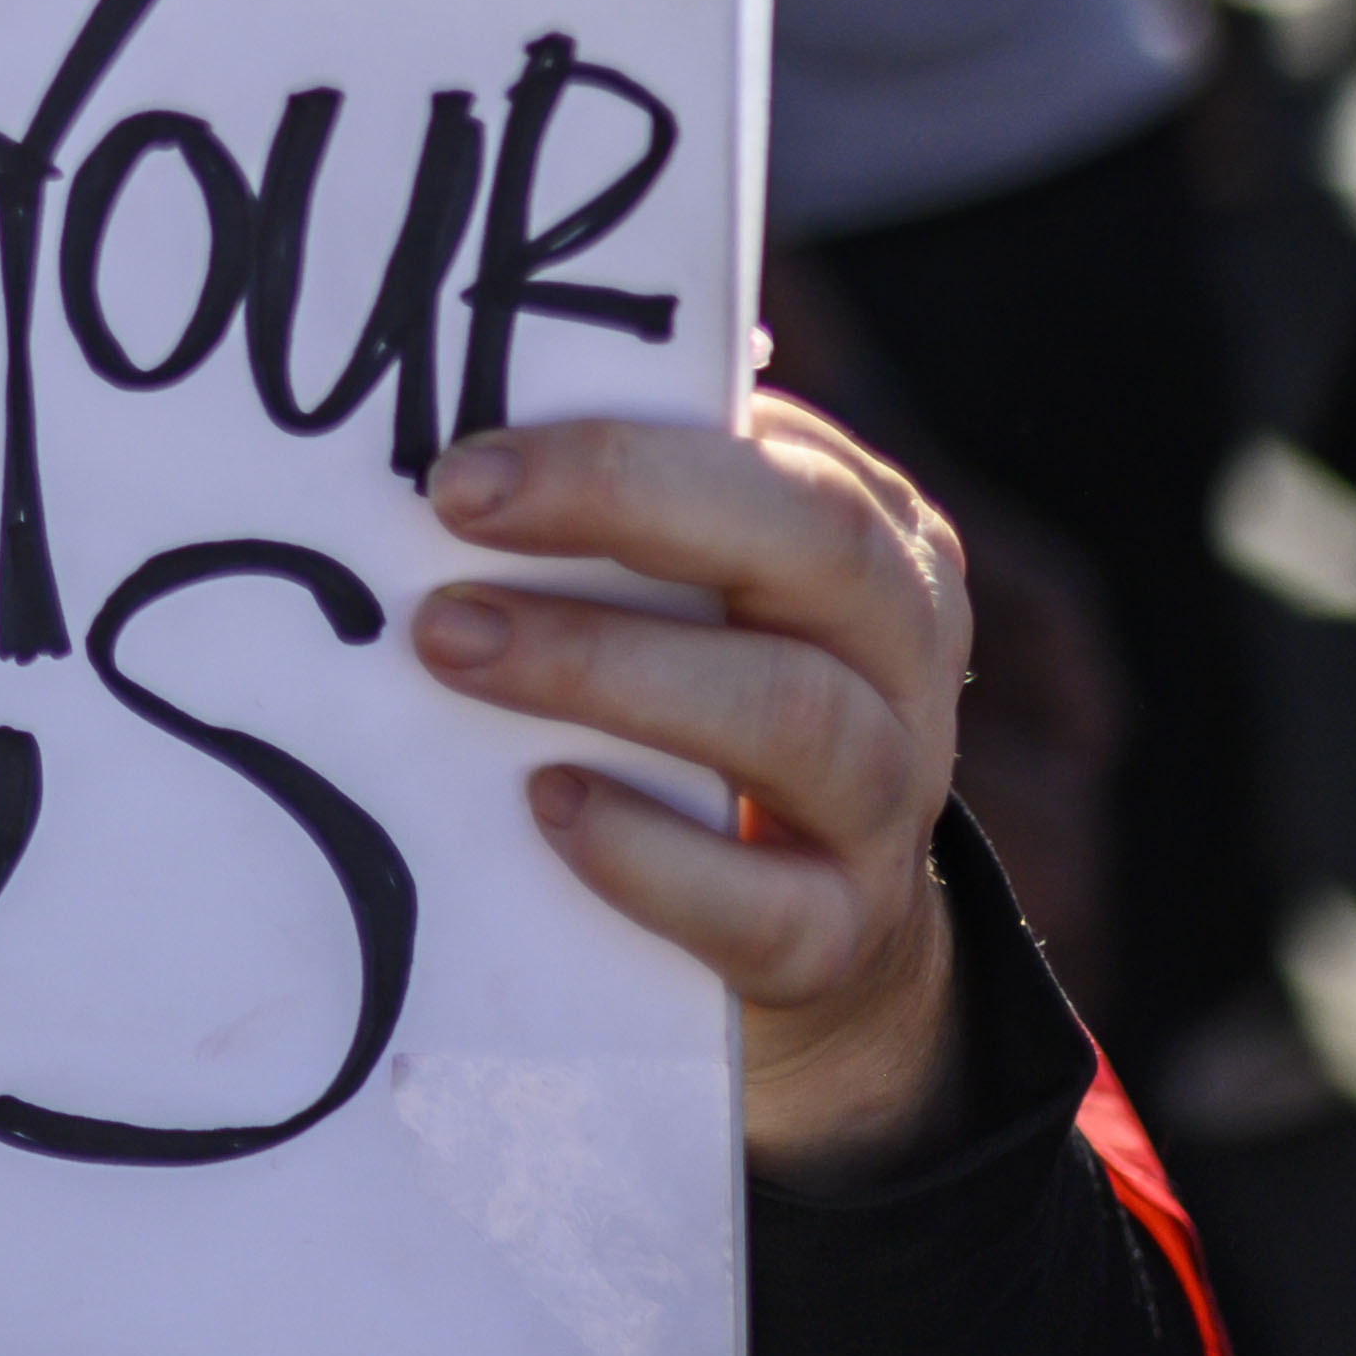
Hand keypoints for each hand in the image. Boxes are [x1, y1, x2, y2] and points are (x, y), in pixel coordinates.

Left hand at [411, 398, 971, 1177]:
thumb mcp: (702, 589)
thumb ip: (633, 505)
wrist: (817, 927)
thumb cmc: (712, 695)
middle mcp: (904, 657)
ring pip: (793, 715)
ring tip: (453, 645)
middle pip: (818, 551)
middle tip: (450, 514)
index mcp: (875, 540)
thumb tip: (476, 420)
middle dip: (627, 510)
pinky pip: (765, 903)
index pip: (780, 460)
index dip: (623, 453)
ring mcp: (891, 802)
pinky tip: (548, 807)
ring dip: (607, 670)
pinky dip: (648, 854)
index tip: (467, 464)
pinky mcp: (842, 935)